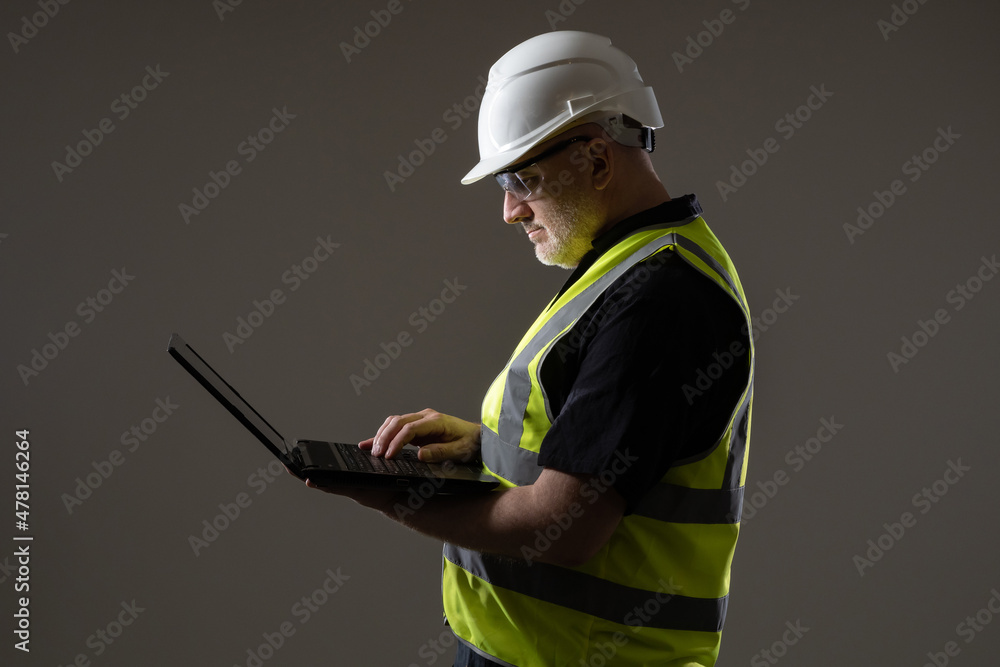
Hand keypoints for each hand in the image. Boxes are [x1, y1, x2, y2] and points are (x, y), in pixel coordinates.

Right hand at [360, 408, 480, 462]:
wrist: (478, 436)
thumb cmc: (470, 443)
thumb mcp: (459, 451)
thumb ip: (440, 453)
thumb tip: (420, 454)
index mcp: (436, 421)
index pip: (410, 428)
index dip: (397, 442)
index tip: (389, 455)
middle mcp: (426, 417)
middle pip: (398, 422)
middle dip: (384, 438)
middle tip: (377, 454)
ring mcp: (420, 420)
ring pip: (394, 422)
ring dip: (382, 435)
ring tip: (373, 451)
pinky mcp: (417, 426)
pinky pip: (396, 427)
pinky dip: (383, 435)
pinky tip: (370, 443)